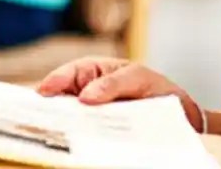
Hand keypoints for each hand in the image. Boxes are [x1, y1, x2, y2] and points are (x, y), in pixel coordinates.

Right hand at [37, 57, 203, 131]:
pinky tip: (77, 147)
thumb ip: (112, 84)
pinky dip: (80, 141)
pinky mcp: (100, 135)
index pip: (66, 75)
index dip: (53, 82)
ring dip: (64, 127)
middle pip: (60, 100)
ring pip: (70, 121)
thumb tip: (85, 96)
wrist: (180, 115)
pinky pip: (85, 137)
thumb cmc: (154, 88)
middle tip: (40, 116)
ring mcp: (92, 116)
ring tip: (56, 134)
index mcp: (91, 72)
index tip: (44, 92)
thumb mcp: (136, 77)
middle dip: (51, 107)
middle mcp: (86, 94)